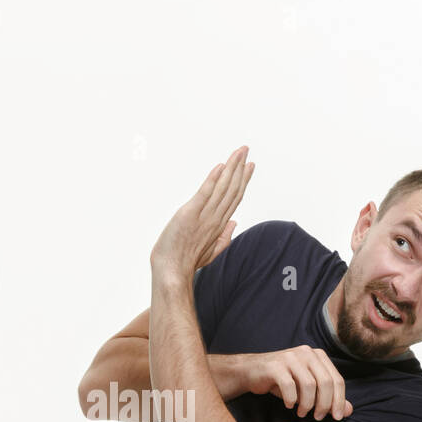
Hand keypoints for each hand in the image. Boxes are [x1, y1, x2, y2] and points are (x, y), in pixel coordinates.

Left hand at [150, 145, 254, 276]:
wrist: (172, 272)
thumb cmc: (187, 263)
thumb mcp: (210, 251)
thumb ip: (224, 236)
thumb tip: (234, 223)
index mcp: (219, 225)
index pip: (235, 198)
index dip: (243, 180)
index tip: (249, 166)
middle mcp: (215, 218)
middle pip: (232, 189)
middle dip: (240, 168)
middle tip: (246, 150)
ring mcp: (204, 216)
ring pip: (222, 188)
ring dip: (231, 168)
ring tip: (238, 152)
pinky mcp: (189, 214)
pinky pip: (204, 193)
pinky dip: (213, 179)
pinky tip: (220, 166)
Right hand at [242, 346, 352, 420]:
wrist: (251, 372)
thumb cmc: (282, 381)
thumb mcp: (307, 389)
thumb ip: (328, 398)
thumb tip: (349, 411)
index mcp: (318, 356)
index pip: (337, 379)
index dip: (340, 400)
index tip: (337, 417)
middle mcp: (306, 352)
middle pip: (325, 382)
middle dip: (325, 404)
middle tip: (318, 418)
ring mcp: (290, 357)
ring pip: (309, 385)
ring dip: (307, 404)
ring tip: (301, 413)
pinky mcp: (275, 365)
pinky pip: (289, 386)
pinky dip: (291, 400)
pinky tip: (289, 405)